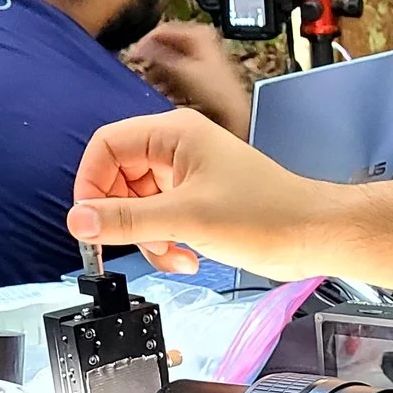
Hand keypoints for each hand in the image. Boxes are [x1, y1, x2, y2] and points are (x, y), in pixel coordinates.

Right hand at [70, 108, 342, 278]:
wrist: (312, 235)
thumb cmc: (269, 214)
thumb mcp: (186, 219)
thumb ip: (128, 220)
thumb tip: (80, 220)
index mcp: (174, 134)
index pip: (106, 146)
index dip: (91, 184)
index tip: (91, 221)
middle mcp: (179, 149)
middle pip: (118, 179)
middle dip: (124, 218)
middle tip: (135, 244)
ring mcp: (188, 176)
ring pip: (138, 205)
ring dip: (147, 238)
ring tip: (172, 255)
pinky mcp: (198, 202)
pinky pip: (161, 221)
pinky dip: (165, 244)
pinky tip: (186, 258)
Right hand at [125, 22, 252, 139]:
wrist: (234, 115)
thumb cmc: (216, 92)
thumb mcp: (180, 71)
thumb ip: (157, 56)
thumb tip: (137, 48)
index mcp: (198, 33)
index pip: (162, 29)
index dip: (144, 42)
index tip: (132, 55)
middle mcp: (201, 40)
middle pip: (165, 44)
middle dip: (151, 58)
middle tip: (140, 70)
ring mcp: (201, 57)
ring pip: (169, 59)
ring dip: (158, 71)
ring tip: (152, 84)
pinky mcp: (200, 73)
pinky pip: (176, 72)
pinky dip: (168, 80)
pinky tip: (164, 91)